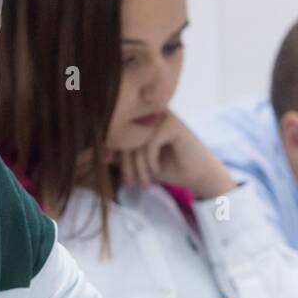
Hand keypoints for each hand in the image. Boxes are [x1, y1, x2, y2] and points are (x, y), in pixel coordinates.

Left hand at [113, 113, 236, 199]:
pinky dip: (150, 161)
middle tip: (131, 184)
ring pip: (136, 141)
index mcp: (140, 118)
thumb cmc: (167, 167)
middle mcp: (150, 113)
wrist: (197, 174)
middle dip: (126, 166)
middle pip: (125, 137)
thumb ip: (120, 155)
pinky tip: (156, 172)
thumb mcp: (138, 162)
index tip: (121, 176)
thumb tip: (100, 153)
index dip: (114, 156)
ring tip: (144, 183)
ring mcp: (162, 115)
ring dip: (138, 167)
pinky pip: (149, 143)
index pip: (117, 133)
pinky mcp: (172, 124)